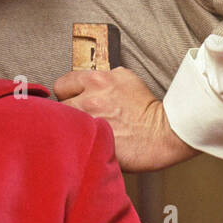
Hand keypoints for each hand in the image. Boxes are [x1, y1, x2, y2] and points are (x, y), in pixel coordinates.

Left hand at [52, 67, 196, 171]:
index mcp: (96, 81)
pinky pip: (77, 143)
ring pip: (64, 127)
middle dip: (66, 112)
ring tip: (84, 133)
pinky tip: (89, 145)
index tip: (71, 100)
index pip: (61, 85)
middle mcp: (90, 100)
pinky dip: (81, 144)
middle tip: (78, 118)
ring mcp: (91, 123)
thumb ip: (102, 77)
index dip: (66, 94)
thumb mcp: (125, 78)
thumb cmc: (147, 107)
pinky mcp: (96, 144)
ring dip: (71, 129)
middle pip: (58, 107)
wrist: (165, 132)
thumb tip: (87, 83)